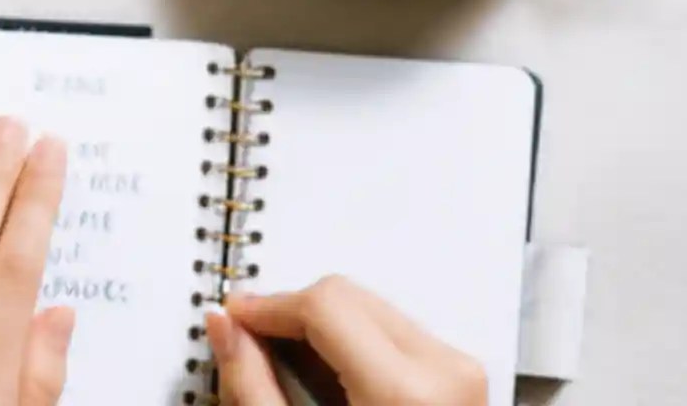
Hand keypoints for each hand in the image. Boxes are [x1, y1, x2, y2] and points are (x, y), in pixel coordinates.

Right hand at [207, 276, 486, 405]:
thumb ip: (251, 385)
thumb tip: (225, 330)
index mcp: (404, 391)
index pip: (323, 303)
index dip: (267, 307)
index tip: (237, 319)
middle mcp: (445, 370)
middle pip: (345, 295)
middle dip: (291, 315)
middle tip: (252, 342)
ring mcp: (460, 371)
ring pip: (369, 306)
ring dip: (322, 328)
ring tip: (291, 370)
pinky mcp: (461, 376)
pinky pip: (393, 330)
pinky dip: (352, 343)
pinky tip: (330, 378)